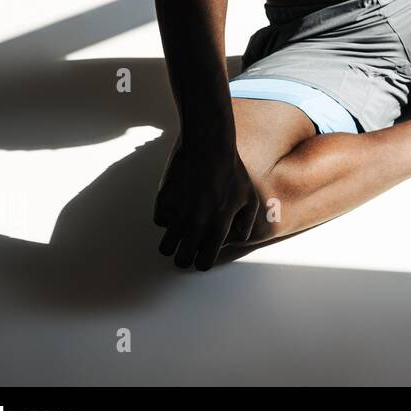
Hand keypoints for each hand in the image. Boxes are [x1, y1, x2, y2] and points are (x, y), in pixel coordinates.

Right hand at [154, 129, 259, 270]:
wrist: (210, 147)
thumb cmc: (233, 172)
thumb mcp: (250, 199)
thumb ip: (245, 225)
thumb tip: (234, 241)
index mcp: (218, 227)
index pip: (204, 263)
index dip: (203, 262)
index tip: (202, 255)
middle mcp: (196, 225)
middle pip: (180, 261)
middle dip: (185, 257)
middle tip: (188, 247)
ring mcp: (177, 214)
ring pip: (165, 248)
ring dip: (172, 243)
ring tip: (180, 231)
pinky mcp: (163, 201)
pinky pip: (160, 221)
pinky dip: (167, 218)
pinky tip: (177, 206)